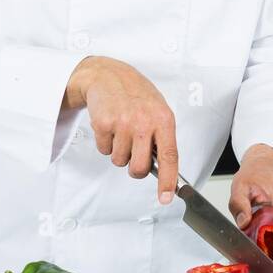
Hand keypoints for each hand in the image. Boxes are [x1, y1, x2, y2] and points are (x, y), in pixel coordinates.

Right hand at [65, 56, 178, 203]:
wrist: (108, 75)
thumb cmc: (136, 94)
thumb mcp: (158, 110)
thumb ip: (161, 138)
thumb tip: (164, 169)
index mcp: (164, 120)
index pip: (169, 156)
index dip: (169, 180)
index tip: (166, 197)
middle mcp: (144, 122)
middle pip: (140, 168)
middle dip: (135, 169)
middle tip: (133, 154)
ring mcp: (123, 124)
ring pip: (119, 161)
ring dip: (119, 151)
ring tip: (121, 129)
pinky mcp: (103, 124)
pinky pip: (104, 150)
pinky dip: (106, 142)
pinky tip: (110, 124)